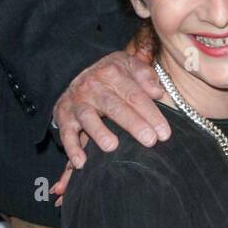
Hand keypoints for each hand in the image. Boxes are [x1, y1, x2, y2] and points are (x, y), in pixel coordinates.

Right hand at [52, 49, 168, 168]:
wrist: (73, 71)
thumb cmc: (110, 74)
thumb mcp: (128, 64)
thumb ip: (145, 76)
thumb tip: (157, 92)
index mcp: (113, 73)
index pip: (135, 95)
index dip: (151, 114)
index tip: (164, 133)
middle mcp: (94, 86)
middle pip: (115, 107)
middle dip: (133, 124)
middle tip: (150, 140)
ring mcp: (77, 101)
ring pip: (88, 117)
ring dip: (99, 132)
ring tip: (112, 147)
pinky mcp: (64, 115)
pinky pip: (66, 132)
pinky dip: (71, 148)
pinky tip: (81, 162)